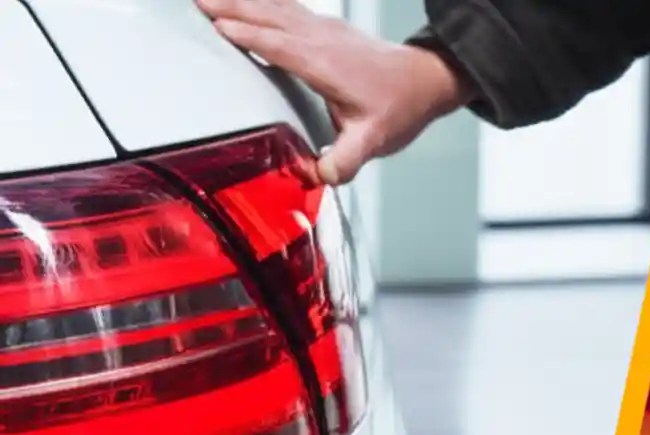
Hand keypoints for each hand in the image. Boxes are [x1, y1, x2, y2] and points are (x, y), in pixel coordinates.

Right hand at [196, 0, 474, 184]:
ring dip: (242, 0)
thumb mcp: (373, 141)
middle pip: (270, 16)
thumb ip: (345, 160)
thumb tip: (321, 175)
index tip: (219, 27)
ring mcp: (324, 29)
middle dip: (233, 7)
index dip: (250, 35)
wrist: (424, 81)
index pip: (280, 45)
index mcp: (325, 65)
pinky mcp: (327, 27)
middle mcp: (322, 40)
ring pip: (276, 7)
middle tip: (198, 1)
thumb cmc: (398, 107)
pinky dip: (263, 0)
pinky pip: (287, 6)